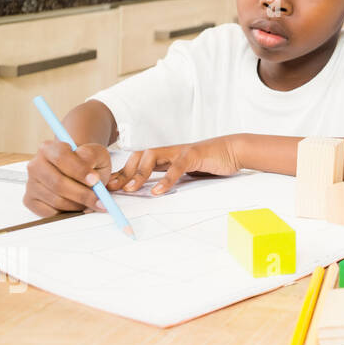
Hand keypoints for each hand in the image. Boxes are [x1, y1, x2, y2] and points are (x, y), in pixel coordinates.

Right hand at [23, 140, 113, 217]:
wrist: (77, 169)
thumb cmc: (86, 161)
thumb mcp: (96, 153)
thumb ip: (93, 158)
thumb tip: (92, 177)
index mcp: (49, 148)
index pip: (61, 157)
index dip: (79, 171)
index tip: (95, 180)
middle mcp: (36, 165)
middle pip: (58, 183)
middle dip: (83, 194)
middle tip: (100, 199)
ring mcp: (31, 184)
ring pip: (57, 200)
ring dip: (78, 205)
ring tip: (91, 201)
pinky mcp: (30, 201)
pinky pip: (51, 213)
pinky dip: (68, 212)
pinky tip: (77, 205)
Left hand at [109, 135, 242, 195]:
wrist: (233, 150)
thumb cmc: (210, 163)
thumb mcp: (187, 173)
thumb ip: (171, 179)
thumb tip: (155, 193)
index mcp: (166, 157)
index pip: (138, 162)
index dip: (123, 173)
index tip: (110, 187)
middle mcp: (169, 152)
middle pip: (139, 156)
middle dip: (124, 172)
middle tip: (114, 188)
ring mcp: (180, 151)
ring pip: (151, 157)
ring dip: (138, 174)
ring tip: (130, 189)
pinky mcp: (194, 155)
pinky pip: (176, 167)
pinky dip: (166, 179)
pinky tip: (158, 191)